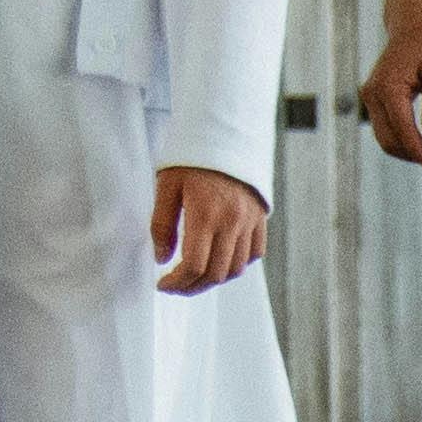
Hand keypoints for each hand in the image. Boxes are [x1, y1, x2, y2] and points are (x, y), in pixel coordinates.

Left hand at [149, 163, 268, 291]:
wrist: (226, 134)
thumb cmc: (191, 158)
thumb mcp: (167, 186)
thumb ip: (162, 225)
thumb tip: (162, 259)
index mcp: (205, 215)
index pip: (194, 265)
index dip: (177, 283)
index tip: (163, 284)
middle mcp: (231, 222)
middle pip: (215, 273)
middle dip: (192, 287)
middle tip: (176, 286)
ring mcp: (249, 222)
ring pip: (236, 268)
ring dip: (214, 279)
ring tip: (195, 278)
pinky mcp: (260, 218)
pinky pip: (254, 253)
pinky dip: (237, 264)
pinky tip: (220, 261)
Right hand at [356, 18, 421, 172]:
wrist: (411, 26)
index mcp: (388, 88)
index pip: (403, 131)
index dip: (419, 152)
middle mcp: (373, 94)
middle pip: (389, 140)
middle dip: (414, 154)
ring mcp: (370, 97)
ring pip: (385, 137)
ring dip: (409, 149)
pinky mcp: (374, 98)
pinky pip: (385, 128)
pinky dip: (403, 139)